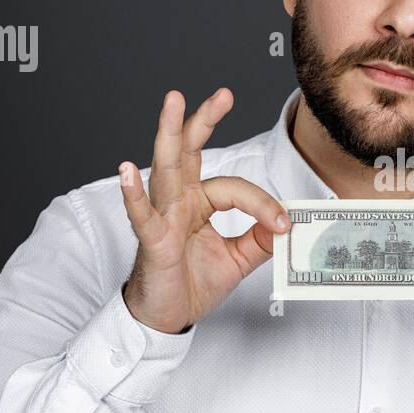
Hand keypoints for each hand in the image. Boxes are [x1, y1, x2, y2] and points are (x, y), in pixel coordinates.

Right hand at [118, 88, 289, 333]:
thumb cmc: (191, 284)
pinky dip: (134, 194)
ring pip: (167, 169)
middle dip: (205, 120)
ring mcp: (163, 218)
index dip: (262, 204)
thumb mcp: (237, 260)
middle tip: (224, 94)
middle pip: (191, 152)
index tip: (283, 224)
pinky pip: (142, 215)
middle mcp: (179, 202)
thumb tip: (286, 224)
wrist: (165, 318)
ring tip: (173, 102)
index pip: (235, 188)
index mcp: (199, 203)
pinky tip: (127, 172)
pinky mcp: (151, 241)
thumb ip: (259, 239)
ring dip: (170, 134)